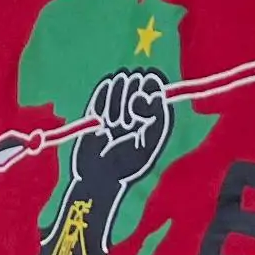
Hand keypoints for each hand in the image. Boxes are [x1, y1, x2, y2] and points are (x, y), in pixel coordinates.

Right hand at [82, 64, 172, 180]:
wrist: (97, 175)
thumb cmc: (126, 164)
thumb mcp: (147, 144)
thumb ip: (156, 118)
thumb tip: (157, 94)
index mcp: (153, 113)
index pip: (154, 83)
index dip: (149, 86)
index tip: (141, 103)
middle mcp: (136, 105)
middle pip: (136, 78)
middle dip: (130, 96)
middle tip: (127, 124)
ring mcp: (117, 103)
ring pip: (120, 80)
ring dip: (117, 102)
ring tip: (113, 126)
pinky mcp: (99, 104)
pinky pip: (104, 89)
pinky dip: (104, 102)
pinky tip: (103, 122)